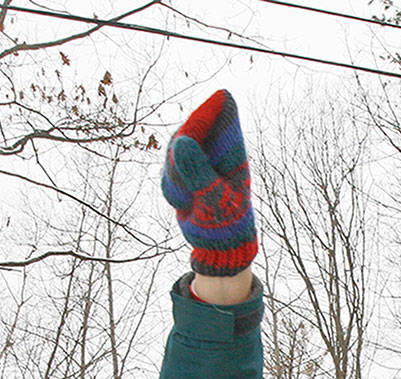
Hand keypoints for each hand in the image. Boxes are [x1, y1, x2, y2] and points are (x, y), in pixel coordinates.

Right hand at [161, 89, 256, 277]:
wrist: (218, 245)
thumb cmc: (227, 222)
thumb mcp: (213, 197)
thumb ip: (197, 169)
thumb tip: (181, 141)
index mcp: (233, 151)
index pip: (224, 114)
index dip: (209, 111)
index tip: (195, 124)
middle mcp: (216, 151)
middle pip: (189, 131)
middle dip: (180, 157)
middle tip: (188, 187)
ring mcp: (198, 160)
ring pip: (173, 154)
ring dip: (176, 179)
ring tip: (189, 201)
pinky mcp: (184, 172)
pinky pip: (167, 172)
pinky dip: (173, 189)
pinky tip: (186, 203)